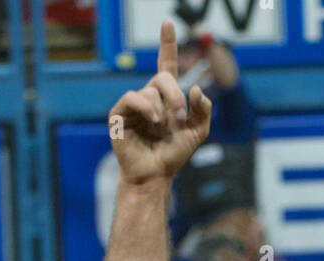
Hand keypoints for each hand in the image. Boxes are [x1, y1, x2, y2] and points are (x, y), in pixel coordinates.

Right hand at [107, 19, 211, 184]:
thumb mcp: (197, 132)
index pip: (166, 64)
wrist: (155, 174)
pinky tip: (153, 123)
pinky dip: (147, 109)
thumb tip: (195, 88)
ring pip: (150, 90)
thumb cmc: (173, 155)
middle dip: (175, 96)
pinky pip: (133, 98)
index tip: (168, 22)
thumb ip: (203, 110)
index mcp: (166, 97)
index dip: (167, 43)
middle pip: (163, 78)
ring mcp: (133, 104)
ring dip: (162, 110)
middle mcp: (149, 96)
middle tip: (180, 116)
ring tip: (162, 129)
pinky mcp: (120, 113)